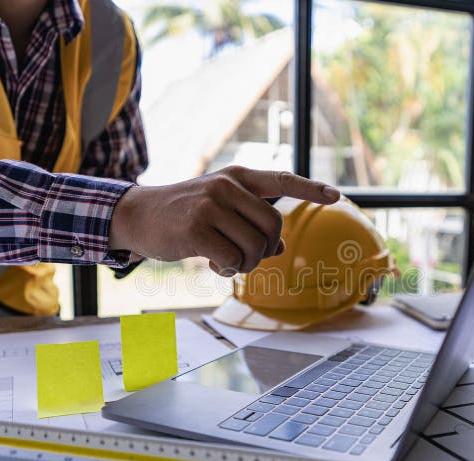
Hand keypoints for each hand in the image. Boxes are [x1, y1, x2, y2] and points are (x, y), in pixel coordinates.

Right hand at [109, 166, 339, 274]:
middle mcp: (227, 186)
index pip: (282, 179)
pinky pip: (232, 259)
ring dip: (245, 264)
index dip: (310, 189)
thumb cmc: (183, 215)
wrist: (137, 215)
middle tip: (245, 257)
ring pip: (255, 246)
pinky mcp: (195, 229)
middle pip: (273, 226)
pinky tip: (213, 264)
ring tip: (226, 261)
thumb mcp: (219, 211)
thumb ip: (249, 223)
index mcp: (237, 178)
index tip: (336, 196)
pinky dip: (228, 269)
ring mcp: (210, 205)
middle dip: (265, 250)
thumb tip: (279, 251)